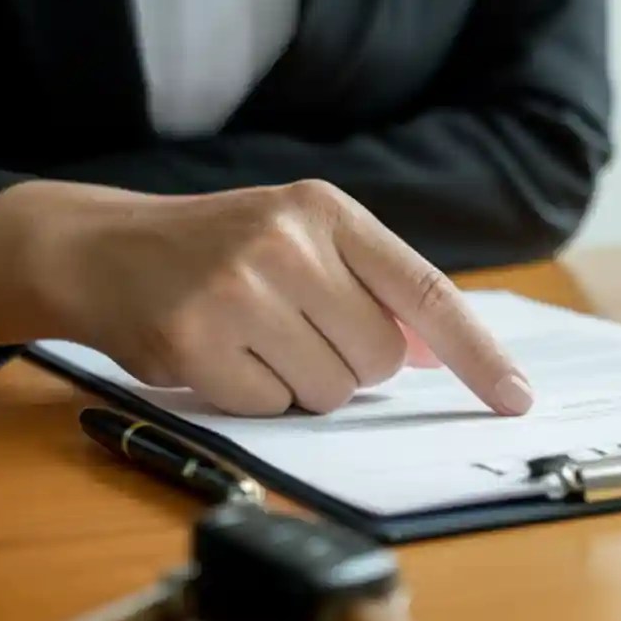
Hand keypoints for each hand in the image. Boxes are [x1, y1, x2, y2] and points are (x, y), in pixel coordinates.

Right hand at [0, 180, 532, 416]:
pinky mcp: (196, 342)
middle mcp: (288, 243)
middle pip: (380, 359)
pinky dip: (255, 396)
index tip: (515, 396)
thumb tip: (435, 351)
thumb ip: (370, 284)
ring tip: (255, 338)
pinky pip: (274, 409)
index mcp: (327, 211)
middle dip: (350, 363)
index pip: (425, 292)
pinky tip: (221, 355)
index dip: (477, 353)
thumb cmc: (221, 249)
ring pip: (331, 391)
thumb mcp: (300, 236)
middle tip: (297, 329)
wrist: (105, 249)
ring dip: (303, 382)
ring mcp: (239, 291)